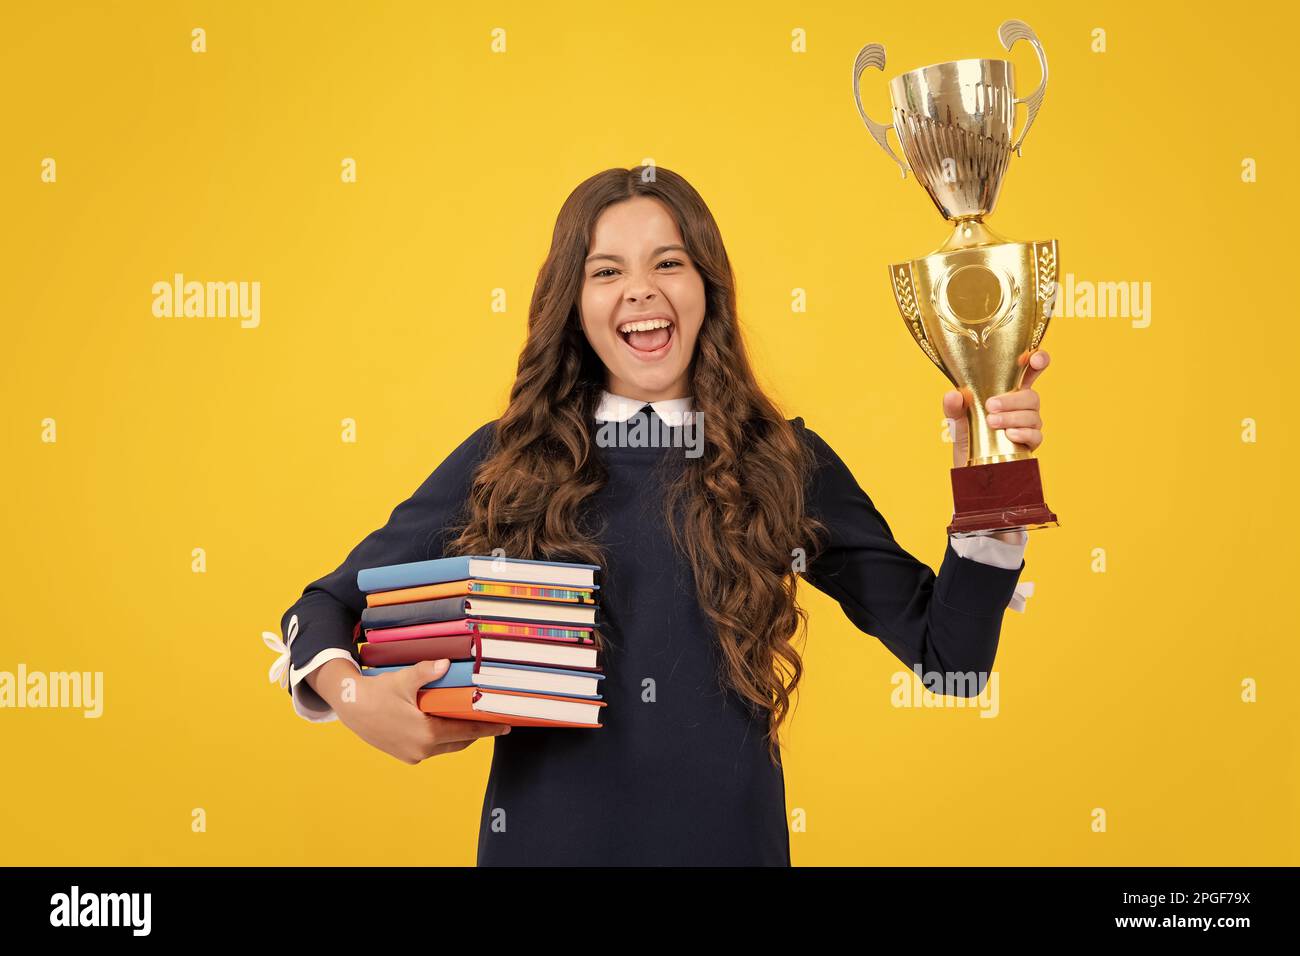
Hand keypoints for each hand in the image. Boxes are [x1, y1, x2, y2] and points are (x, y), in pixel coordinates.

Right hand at [311, 657, 510, 764]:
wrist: (350, 707)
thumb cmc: (377, 692)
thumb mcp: (403, 680)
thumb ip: (426, 671)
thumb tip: (445, 663)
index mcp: (426, 733)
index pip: (467, 731)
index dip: (488, 728)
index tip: (506, 726)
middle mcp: (422, 749)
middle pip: (460, 741)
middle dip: (475, 731)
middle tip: (491, 720)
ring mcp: (413, 755)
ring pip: (446, 746)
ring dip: (458, 735)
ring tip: (470, 720)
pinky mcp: (405, 755)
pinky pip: (432, 748)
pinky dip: (442, 738)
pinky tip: (445, 724)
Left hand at [943, 348, 1049, 469]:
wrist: (969, 466)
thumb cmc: (967, 435)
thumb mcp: (955, 418)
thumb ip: (953, 405)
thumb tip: (953, 394)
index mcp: (1008, 392)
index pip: (1029, 371)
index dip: (1038, 360)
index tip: (1035, 359)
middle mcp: (1022, 406)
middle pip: (1031, 396)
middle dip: (1012, 400)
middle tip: (990, 406)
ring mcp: (1029, 425)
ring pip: (1033, 415)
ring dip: (1012, 417)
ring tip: (991, 423)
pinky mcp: (1030, 444)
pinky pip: (1036, 436)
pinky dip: (1023, 433)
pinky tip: (1009, 435)